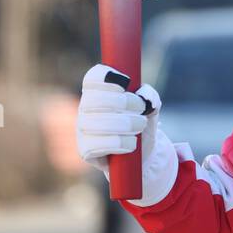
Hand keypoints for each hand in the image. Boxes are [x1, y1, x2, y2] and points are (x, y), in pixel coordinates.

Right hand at [77, 63, 162, 177]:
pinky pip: (101, 144)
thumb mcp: (150, 108)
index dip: (108, 77)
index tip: (127, 82)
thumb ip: (150, 96)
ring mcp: (82, 129)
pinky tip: (131, 143)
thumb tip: (145, 96)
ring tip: (140, 126)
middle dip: (126, 102)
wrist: (142, 154)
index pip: (92, 78)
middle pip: (96, 99)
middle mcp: (85, 108)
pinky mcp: (85, 149)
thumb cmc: (141, 124)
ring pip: (99, 122)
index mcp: (96, 92)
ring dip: (127, 124)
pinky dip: (122, 143)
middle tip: (141, 109)